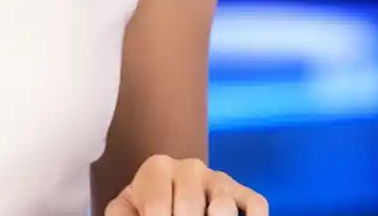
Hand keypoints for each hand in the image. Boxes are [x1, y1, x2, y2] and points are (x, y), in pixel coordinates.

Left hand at [105, 155, 267, 215]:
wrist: (166, 198)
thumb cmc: (143, 209)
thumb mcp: (124, 210)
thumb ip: (120, 214)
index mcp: (157, 168)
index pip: (157, 208)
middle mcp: (190, 167)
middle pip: (189, 208)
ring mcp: (219, 180)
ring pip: (223, 207)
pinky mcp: (244, 193)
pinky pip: (256, 205)